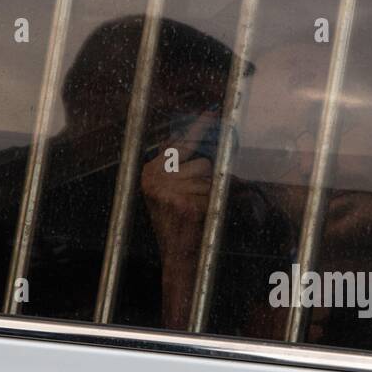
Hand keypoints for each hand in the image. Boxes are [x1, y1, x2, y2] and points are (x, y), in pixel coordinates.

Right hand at [140, 112, 219, 327]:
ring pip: (212, 177)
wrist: (178, 260)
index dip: (199, 128)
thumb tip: (206, 133)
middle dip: (212, 177)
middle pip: (202, 161)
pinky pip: (216, 192)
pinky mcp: (186, 205)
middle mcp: (156, 179)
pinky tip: (208, 216)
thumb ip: (181, 165)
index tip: (213, 111)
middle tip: (204, 198)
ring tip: (202, 213)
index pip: (178, 142)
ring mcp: (170, 191)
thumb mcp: (171, 193)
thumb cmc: (180, 226)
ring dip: (216, 192)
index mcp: (150, 172)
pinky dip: (222, 202)